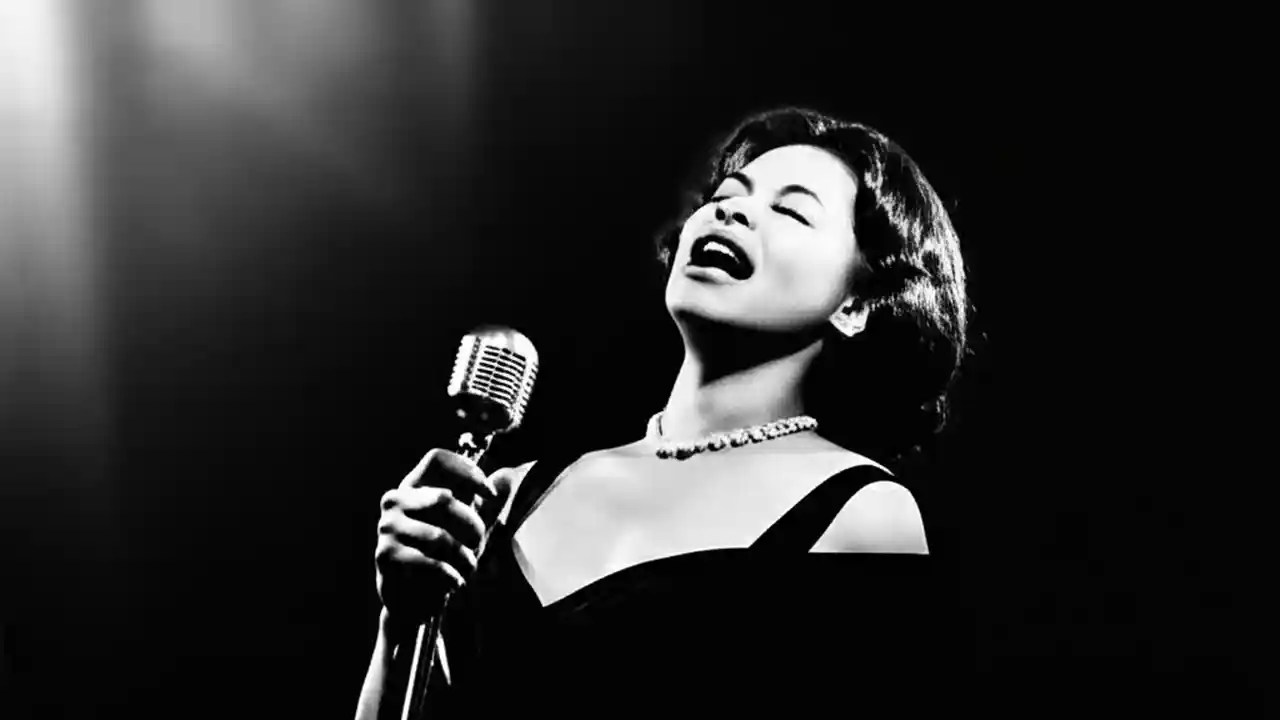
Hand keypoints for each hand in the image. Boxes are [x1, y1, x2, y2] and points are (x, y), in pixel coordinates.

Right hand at [374, 449, 508, 627]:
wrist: (414, 600)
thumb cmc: (443, 556)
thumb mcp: (467, 528)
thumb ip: (484, 505)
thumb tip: (506, 478)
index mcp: (414, 486)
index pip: (436, 459)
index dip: (467, 471)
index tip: (490, 494)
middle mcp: (395, 500)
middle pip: (444, 498)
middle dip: (472, 524)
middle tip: (479, 543)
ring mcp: (387, 527)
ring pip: (438, 536)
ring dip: (463, 557)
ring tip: (469, 568)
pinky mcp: (385, 555)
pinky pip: (428, 562)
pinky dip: (450, 574)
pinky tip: (457, 582)